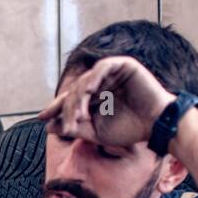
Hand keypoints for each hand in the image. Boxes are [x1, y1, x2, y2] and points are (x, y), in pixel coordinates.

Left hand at [37, 55, 176, 148]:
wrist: (156, 126)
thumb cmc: (129, 129)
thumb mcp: (96, 132)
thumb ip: (75, 127)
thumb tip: (48, 127)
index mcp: (94, 97)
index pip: (70, 99)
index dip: (55, 108)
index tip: (41, 119)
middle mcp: (101, 83)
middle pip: (75, 91)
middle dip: (67, 108)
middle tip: (67, 125)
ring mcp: (111, 73)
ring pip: (85, 81)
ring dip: (79, 99)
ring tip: (78, 116)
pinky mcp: (123, 65)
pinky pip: (102, 68)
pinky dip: (94, 78)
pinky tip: (89, 91)